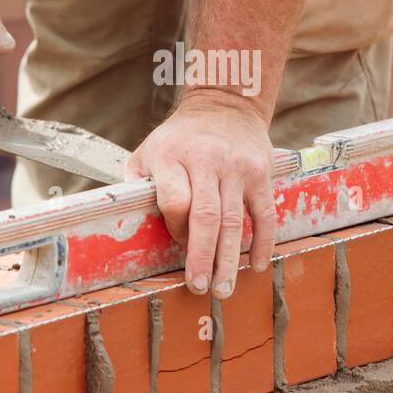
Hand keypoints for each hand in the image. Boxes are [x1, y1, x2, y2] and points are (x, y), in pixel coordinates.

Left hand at [126, 90, 277, 298]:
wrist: (225, 104)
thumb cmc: (181, 136)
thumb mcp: (149, 148)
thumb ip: (137, 182)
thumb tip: (127, 220)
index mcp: (172, 155)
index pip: (175, 201)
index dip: (175, 228)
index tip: (177, 241)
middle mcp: (206, 160)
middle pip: (206, 216)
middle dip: (202, 257)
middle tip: (199, 288)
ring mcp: (237, 167)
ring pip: (234, 221)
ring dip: (229, 260)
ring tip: (223, 289)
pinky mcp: (260, 172)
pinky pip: (265, 213)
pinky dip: (262, 242)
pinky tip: (256, 265)